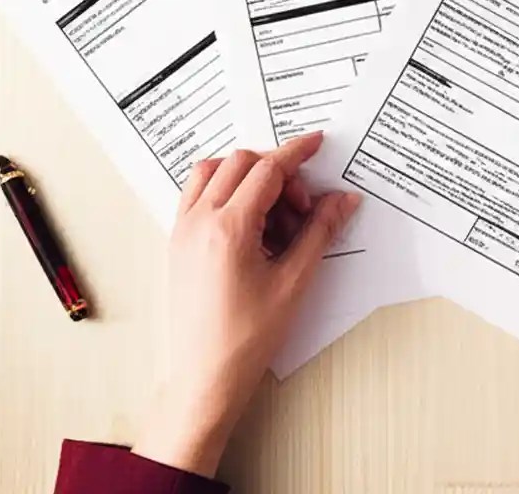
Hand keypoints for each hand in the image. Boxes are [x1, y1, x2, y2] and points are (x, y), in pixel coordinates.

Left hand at [133, 132, 360, 476]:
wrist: (204, 376)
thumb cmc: (247, 338)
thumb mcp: (294, 282)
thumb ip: (320, 232)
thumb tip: (342, 200)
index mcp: (229, 228)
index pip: (267, 170)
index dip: (296, 153)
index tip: (316, 143)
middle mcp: (199, 221)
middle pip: (240, 164)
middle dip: (277, 173)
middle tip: (303, 207)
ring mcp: (182, 230)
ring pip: (213, 174)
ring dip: (247, 179)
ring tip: (275, 218)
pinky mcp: (176, 243)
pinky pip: (198, 196)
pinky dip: (225, 194)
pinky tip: (251, 226)